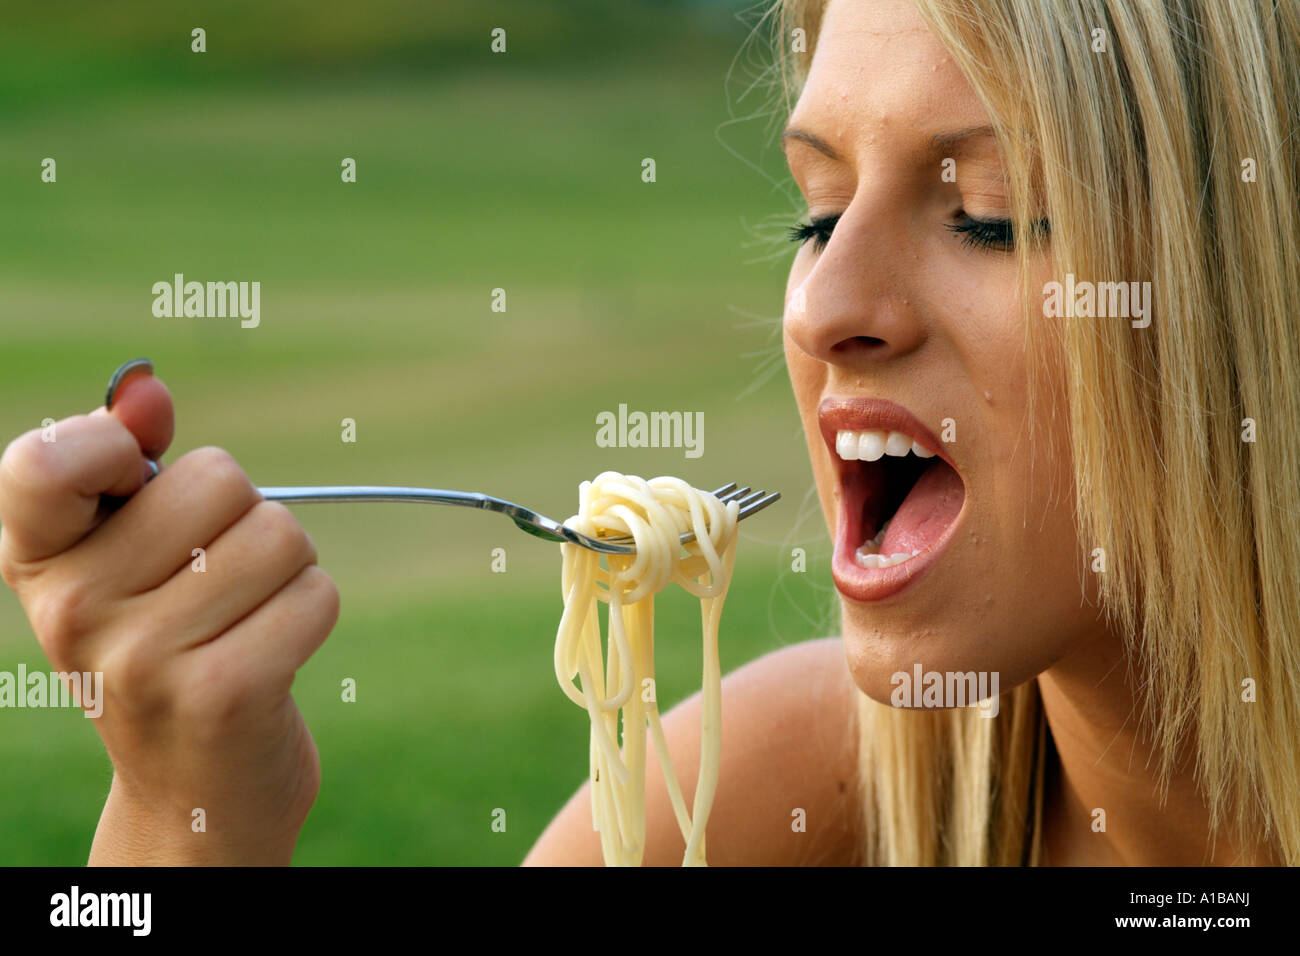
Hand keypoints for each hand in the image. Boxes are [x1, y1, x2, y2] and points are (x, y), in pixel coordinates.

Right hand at [0, 362, 337, 863]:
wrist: (196, 792)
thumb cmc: (169, 650)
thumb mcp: (131, 561)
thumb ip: (136, 461)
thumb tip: (145, 387)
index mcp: (40, 564)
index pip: (45, 460)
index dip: (112, 444)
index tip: (138, 477)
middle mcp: (76, 612)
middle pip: (219, 480)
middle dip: (244, 517)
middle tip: (216, 584)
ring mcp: (145, 659)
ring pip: (280, 534)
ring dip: (288, 568)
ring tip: (244, 620)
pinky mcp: (224, 694)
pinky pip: (316, 592)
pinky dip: (313, 610)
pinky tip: (273, 653)